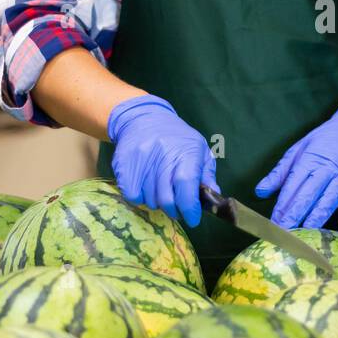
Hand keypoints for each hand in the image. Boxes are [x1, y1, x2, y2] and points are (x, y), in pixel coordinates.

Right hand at [107, 94, 216, 226]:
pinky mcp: (123, 166)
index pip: (187, 185)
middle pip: (166, 199)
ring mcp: (141, 161)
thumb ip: (207, 174)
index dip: (190, 207)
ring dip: (157, 203)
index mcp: (185, 153)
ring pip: (149, 200)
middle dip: (175, 210)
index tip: (193, 218)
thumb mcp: (198, 149)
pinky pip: (132, 196)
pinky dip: (141, 198)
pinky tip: (146, 188)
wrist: (143, 118)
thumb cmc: (176, 138)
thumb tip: (214, 197)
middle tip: (177, 208)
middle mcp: (162, 156)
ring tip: (161, 191)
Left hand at [255, 96, 337, 235]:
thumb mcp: (300, 148)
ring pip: (329, 201)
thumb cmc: (327, 139)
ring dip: (316, 219)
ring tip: (304, 236)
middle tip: (282, 234)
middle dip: (294, 215)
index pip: (292, 186)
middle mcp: (328, 170)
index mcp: (310, 160)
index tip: (272, 224)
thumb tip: (260, 192)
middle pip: (308, 195)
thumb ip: (280, 172)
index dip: (282, 206)